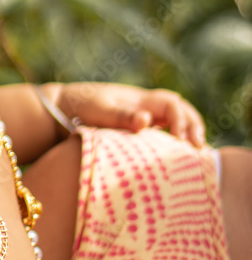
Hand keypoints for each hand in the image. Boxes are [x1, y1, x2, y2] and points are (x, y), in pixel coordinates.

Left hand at [51, 81, 205, 146]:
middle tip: (199, 151)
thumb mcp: (99, 110)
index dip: (182, 120)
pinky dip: (173, 144)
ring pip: (174, 123)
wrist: (60, 109)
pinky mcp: (135, 130)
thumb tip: (146, 121)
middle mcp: (145, 106)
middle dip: (193, 127)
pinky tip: (177, 161)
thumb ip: (121, 116)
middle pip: (180, 111)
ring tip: (197, 158)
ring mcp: (141, 117)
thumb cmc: (79, 107)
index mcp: (139, 98)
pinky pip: (162, 134)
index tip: (181, 141)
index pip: (172, 104)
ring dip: (187, 135)